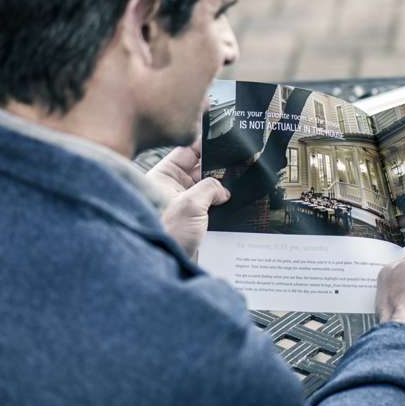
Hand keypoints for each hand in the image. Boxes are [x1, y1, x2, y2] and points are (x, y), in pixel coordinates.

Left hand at [148, 141, 230, 257]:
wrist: (160, 267)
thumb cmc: (166, 234)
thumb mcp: (190, 205)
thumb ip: (210, 188)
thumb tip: (224, 189)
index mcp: (164, 177)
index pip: (186, 152)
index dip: (205, 144)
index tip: (224, 138)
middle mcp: (172, 189)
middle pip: (200, 170)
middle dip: (219, 166)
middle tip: (241, 160)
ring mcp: (183, 206)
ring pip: (208, 190)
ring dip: (223, 189)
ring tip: (244, 182)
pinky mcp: (192, 223)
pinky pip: (211, 209)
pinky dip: (223, 206)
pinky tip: (239, 204)